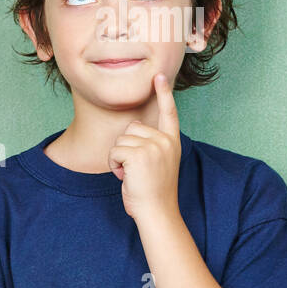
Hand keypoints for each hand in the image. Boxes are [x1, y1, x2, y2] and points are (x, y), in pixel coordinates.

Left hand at [107, 72, 181, 220]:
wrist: (157, 212)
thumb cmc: (153, 192)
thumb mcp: (158, 162)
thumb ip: (151, 144)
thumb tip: (133, 129)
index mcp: (172, 141)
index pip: (169, 112)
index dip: (164, 93)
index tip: (160, 75)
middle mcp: (165, 141)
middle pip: (132, 128)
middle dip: (126, 148)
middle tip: (136, 170)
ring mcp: (154, 146)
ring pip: (121, 140)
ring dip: (119, 158)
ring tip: (132, 175)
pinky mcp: (139, 154)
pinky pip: (115, 151)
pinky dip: (114, 165)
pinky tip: (126, 177)